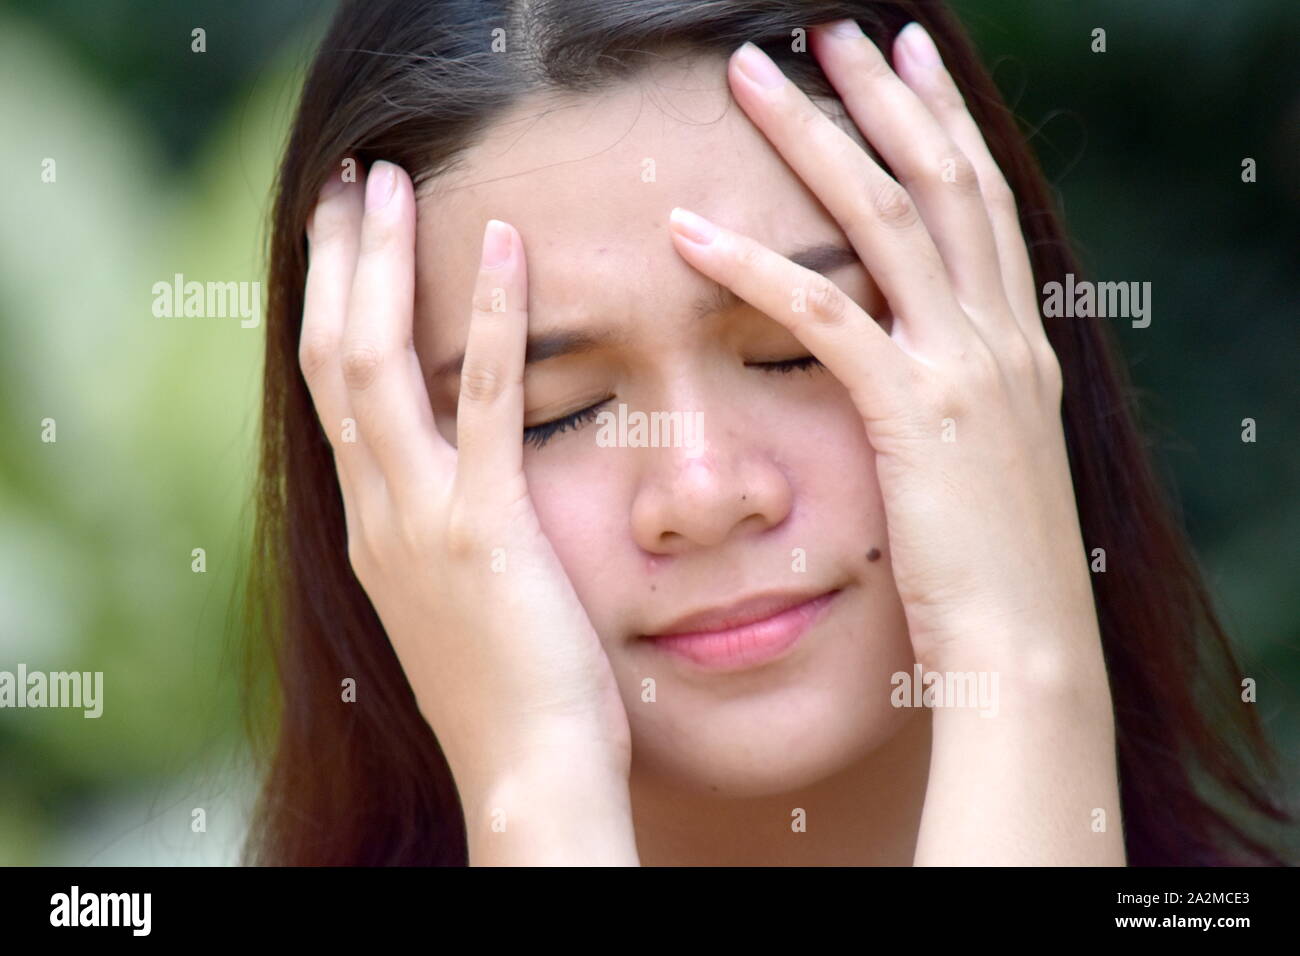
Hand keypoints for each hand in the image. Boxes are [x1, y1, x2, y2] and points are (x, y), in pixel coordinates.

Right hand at [300, 160, 631, 799]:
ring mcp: (419, 520)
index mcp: (370, 527)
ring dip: (379, 262)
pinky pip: (486, 402)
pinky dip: (494, 316)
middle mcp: (374, 513)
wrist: (525, 776)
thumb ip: (441, 535)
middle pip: (330, 359)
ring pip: (374, 364)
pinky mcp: (484, 529)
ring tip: (387, 180)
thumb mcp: (453, 602)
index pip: (333, 395)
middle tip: (347, 181)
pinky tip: (505, 244)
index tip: (345, 242)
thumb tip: (463, 487)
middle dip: (334, 262)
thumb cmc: (508, 696)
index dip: (332, 307)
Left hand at [667, 20, 1099, 675]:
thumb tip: (909, 372)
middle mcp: (1003, 340)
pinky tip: (688, 229)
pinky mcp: (916, 415)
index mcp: (1019, 350)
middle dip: (884, 97)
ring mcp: (966, 371)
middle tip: (837, 30)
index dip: (942, 125)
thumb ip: (954, 405)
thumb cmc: (993, 577)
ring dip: (814, 140)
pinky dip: (753, 266)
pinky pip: (823, 318)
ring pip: (887, 220)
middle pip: (942, 181)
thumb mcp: (983, 470)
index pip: (981, 206)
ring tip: (749, 77)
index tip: (903, 64)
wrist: (1027, 655)